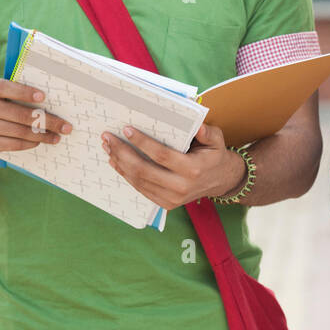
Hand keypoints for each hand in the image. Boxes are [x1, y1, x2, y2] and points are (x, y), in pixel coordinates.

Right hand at [0, 76, 73, 153]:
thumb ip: (11, 91)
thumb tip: (46, 99)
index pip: (4, 88)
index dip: (24, 92)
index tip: (43, 97)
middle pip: (19, 114)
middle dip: (46, 121)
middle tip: (65, 126)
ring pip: (18, 132)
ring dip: (41, 136)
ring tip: (56, 137)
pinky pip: (12, 144)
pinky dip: (29, 143)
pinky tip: (39, 142)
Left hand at [101, 121, 243, 210]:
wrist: (221, 181)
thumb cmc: (215, 155)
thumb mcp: (217, 140)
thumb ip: (206, 132)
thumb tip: (197, 126)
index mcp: (193, 169)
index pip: (161, 155)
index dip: (142, 142)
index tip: (126, 129)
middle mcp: (181, 187)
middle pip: (143, 170)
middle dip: (122, 152)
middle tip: (108, 138)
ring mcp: (172, 198)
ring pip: (138, 181)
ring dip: (120, 163)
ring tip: (109, 148)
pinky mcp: (165, 204)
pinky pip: (140, 189)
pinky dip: (126, 175)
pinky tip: (117, 162)